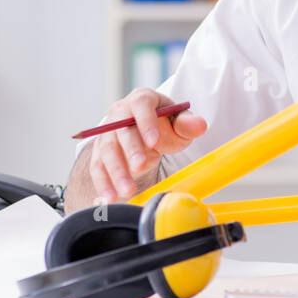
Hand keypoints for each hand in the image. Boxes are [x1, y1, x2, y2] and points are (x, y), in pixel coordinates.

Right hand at [84, 88, 206, 202]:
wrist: (145, 134)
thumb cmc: (164, 126)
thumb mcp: (178, 123)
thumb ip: (187, 124)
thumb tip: (199, 125)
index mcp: (141, 100)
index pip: (141, 106)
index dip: (146, 123)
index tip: (154, 142)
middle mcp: (120, 114)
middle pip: (121, 131)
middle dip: (130, 150)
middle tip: (140, 167)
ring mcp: (107, 133)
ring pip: (107, 151)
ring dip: (116, 172)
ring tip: (128, 190)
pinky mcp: (100, 152)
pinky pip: (98, 167)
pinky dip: (103, 183)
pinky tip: (110, 197)